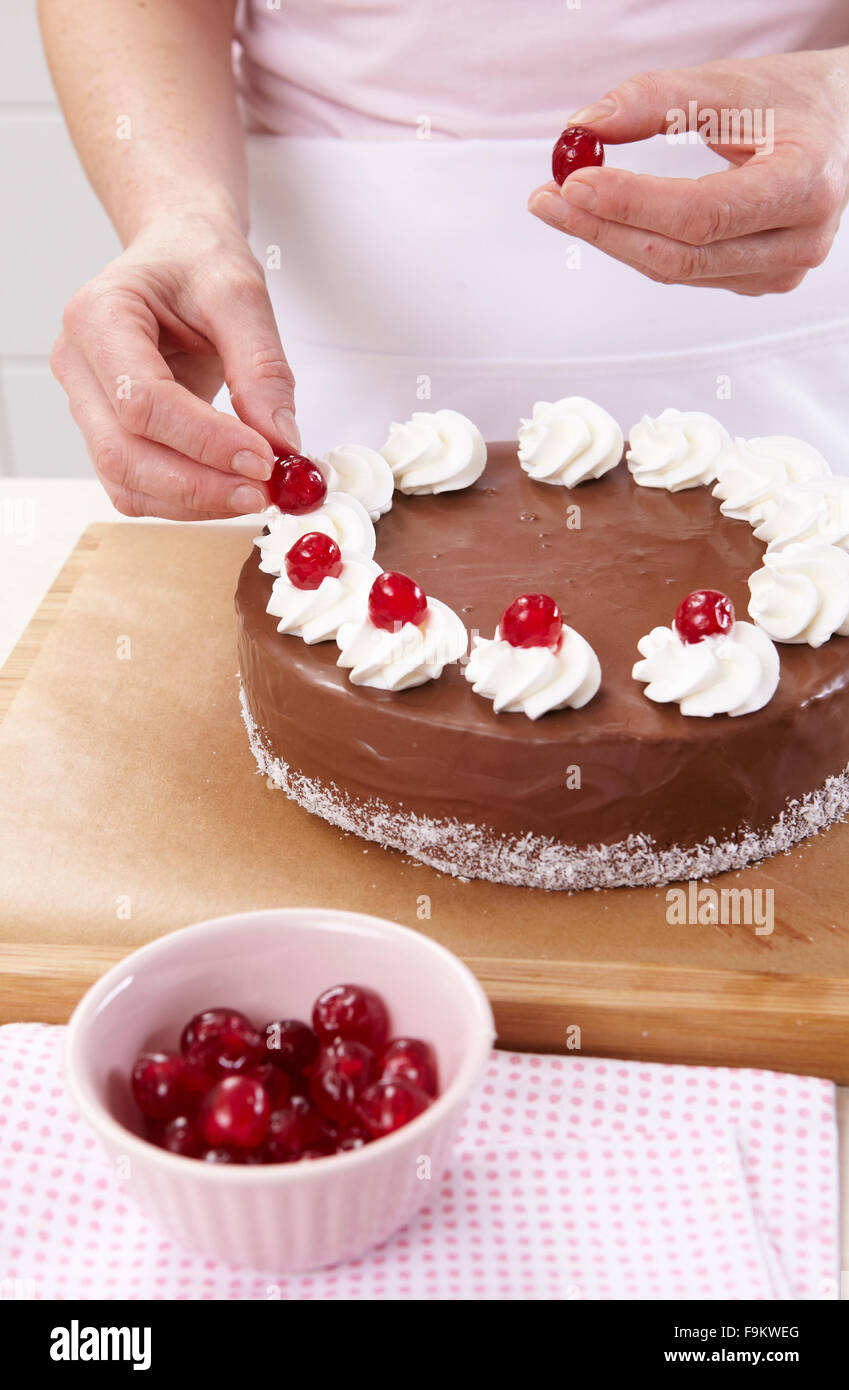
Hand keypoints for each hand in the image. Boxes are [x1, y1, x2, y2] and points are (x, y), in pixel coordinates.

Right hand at [51, 211, 298, 517]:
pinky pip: (138, 487)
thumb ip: (263, 367)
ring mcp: (87, 405)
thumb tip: (283, 444)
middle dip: (199, 485)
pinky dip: (187, 501)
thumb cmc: (197, 261)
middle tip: (264, 492)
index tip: (264, 458)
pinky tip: (231, 489)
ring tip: (255, 494)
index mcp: (98, 316)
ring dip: (194, 502)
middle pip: (123, 453)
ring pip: (126, 482)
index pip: (143, 400)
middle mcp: (79, 365)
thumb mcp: (241, 293)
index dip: (205, 440)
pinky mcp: (109, 433)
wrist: (178, 255)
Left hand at [529, 48, 848, 294]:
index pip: (703, 212)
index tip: (575, 181)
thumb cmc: (791, 101)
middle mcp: (801, 240)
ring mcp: (782, 270)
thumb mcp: (730, 83)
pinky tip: (610, 221)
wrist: (841, 127)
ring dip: (614, 240)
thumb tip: (583, 126)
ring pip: (678, 271)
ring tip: (564, 203)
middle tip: (549, 200)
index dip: (633, 203)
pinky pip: (687, 273)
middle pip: (682, 256)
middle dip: (605, 229)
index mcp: (806, 185)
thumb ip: (657, 100)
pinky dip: (641, 247)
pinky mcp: (760, 282)